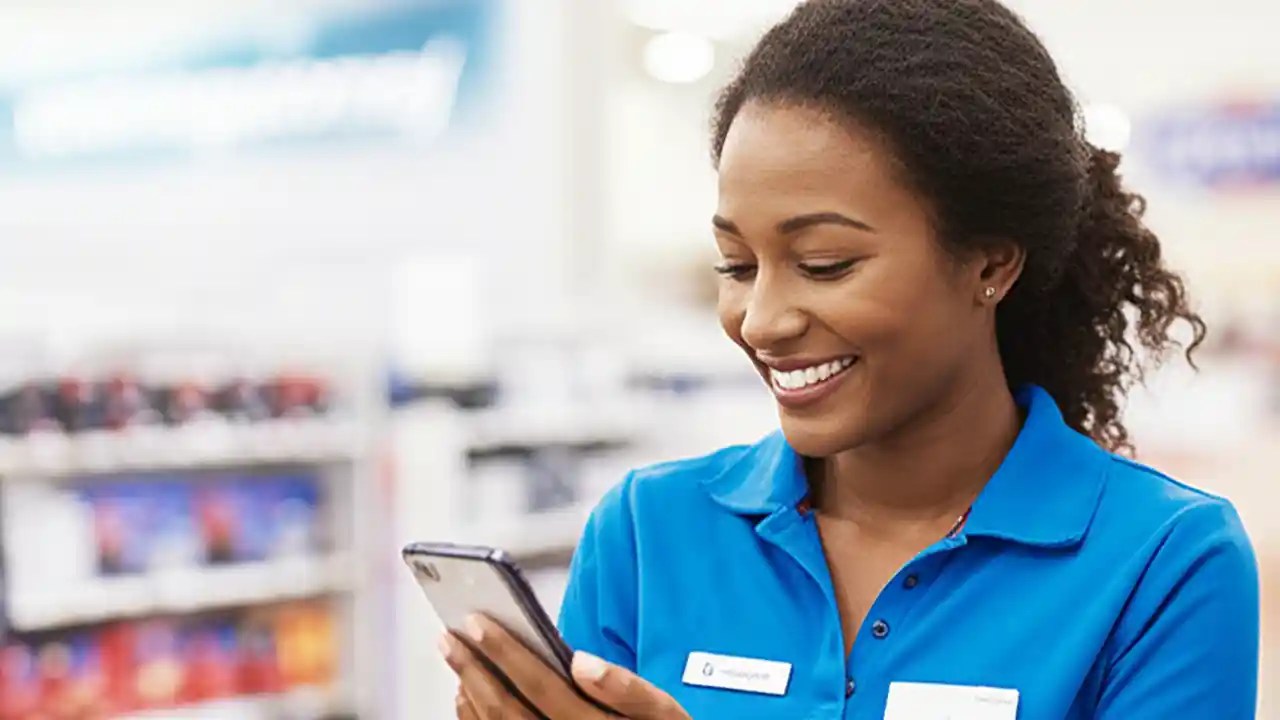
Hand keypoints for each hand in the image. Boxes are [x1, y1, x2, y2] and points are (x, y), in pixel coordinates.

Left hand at [439, 614, 690, 718]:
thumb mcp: (664, 713)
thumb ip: (627, 688)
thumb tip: (581, 661)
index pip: (540, 685)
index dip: (505, 652)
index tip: (476, 621)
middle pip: (506, 710)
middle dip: (473, 668)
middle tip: (448, 634)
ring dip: (469, 692)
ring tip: (455, 656)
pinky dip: (474, 719)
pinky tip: (467, 695)